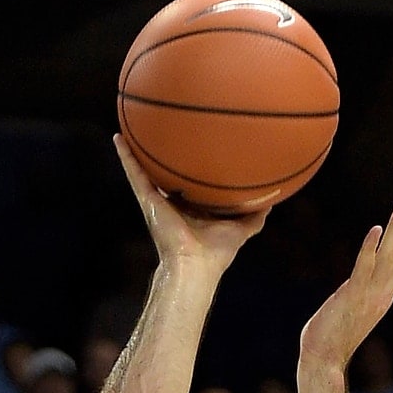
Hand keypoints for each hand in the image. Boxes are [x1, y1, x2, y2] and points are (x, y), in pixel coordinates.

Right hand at [115, 136, 271, 266]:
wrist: (195, 265)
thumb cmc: (216, 253)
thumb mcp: (241, 229)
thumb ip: (254, 215)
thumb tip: (273, 200)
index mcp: (192, 208)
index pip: (190, 183)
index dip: (190, 166)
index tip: (194, 146)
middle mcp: (173, 202)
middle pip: (167, 173)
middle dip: (164, 155)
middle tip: (163, 130)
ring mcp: (158, 200)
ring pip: (145, 170)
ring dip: (136, 151)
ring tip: (131, 127)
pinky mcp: (148, 200)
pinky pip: (134, 174)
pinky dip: (125, 156)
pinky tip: (119, 138)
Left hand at [298, 198, 392, 373]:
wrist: (323, 360)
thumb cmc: (331, 338)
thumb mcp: (351, 309)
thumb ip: (356, 293)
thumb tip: (353, 286)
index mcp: (383, 295)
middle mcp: (382, 293)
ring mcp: (370, 295)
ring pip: (388, 255)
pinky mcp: (353, 296)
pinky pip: (364, 267)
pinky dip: (371, 247)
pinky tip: (376, 228)